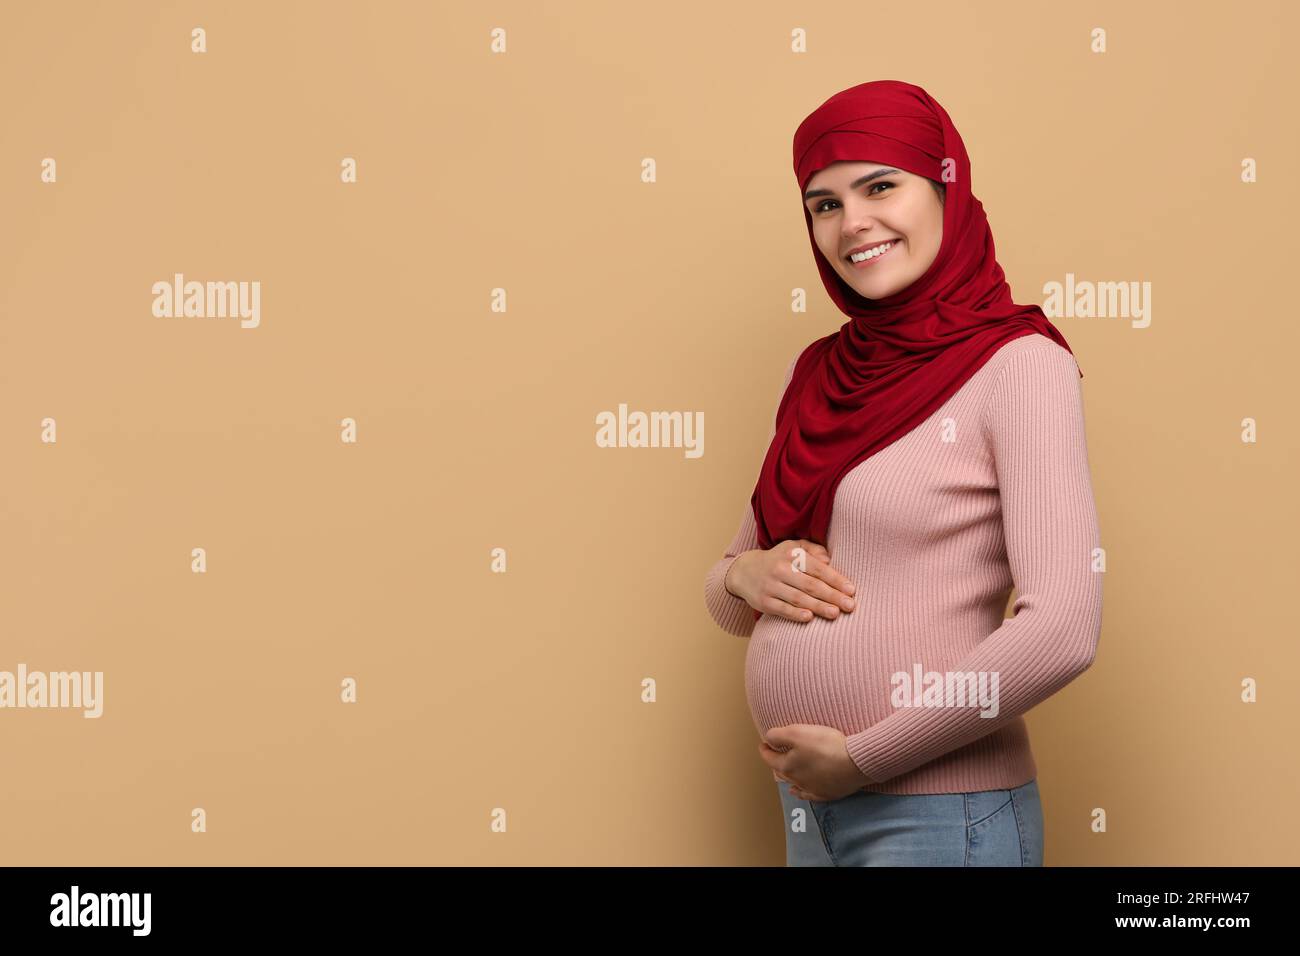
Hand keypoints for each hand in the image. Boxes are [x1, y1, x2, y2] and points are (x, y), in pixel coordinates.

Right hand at [724, 539, 856, 623]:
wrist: (744, 571)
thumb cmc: (778, 560)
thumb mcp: (793, 547)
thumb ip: (813, 549)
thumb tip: (829, 560)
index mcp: (791, 554)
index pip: (817, 568)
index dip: (835, 579)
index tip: (851, 590)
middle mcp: (780, 569)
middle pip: (810, 585)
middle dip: (832, 596)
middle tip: (850, 606)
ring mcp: (771, 586)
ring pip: (798, 598)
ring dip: (818, 607)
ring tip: (835, 614)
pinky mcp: (764, 602)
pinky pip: (782, 609)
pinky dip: (796, 614)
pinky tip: (810, 618)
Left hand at [759, 723, 870, 800]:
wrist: (854, 763)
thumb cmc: (825, 745)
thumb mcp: (797, 732)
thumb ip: (778, 736)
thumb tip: (767, 739)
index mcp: (787, 766)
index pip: (769, 758)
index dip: (765, 748)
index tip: (763, 743)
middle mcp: (796, 781)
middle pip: (780, 771)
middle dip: (775, 761)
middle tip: (774, 753)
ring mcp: (811, 789)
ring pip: (793, 783)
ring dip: (786, 777)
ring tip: (782, 772)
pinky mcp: (826, 793)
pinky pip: (808, 795)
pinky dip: (800, 792)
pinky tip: (797, 791)